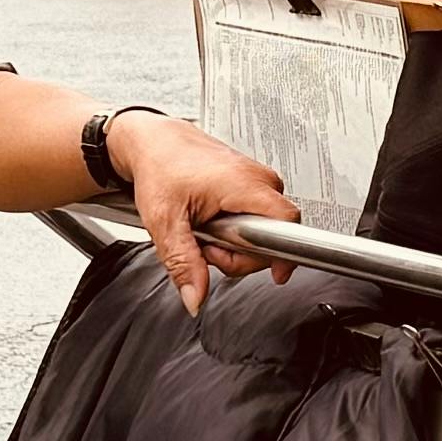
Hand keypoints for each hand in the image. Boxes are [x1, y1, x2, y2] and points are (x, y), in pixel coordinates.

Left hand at [115, 112, 293, 308]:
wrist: (152, 142)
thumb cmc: (159, 168)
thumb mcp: (165, 223)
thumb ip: (184, 264)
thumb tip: (196, 298)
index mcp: (246, 185)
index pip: (289, 224)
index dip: (282, 254)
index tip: (274, 273)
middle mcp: (260, 179)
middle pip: (275, 236)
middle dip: (239, 254)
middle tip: (205, 245)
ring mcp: (258, 179)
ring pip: (265, 229)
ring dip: (234, 243)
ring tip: (205, 228)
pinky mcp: (252, 183)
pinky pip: (256, 218)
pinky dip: (234, 228)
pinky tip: (212, 219)